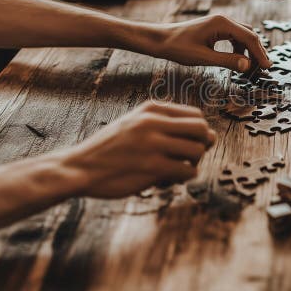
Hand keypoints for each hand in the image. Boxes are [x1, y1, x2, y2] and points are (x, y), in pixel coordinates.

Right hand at [55, 102, 215, 198]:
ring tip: (175, 171)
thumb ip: (166, 125)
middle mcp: (153, 122)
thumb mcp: (134, 124)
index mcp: (150, 109)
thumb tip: (210, 135)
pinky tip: (166, 181)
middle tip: (188, 158)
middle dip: (202, 146)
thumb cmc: (111, 149)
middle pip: (202, 130)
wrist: (80, 168)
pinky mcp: (152, 167)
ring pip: (197, 151)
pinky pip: (188, 171)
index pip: (195, 115)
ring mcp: (153, 144)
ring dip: (192, 164)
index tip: (187, 145)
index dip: (198, 132)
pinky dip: (183, 178)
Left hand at [146, 14, 271, 71]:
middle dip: (257, 51)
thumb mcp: (203, 57)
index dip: (260, 53)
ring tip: (251, 68)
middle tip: (263, 69)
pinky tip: (237, 61)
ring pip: (243, 36)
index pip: (249, 37)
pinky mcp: (216, 29)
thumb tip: (247, 66)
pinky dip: (239, 49)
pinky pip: (234, 38)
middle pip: (249, 34)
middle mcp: (223, 20)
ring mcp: (220, 24)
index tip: (267, 67)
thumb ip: (227, 61)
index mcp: (222, 23)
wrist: (161, 40)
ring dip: (249, 51)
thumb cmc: (178, 47)